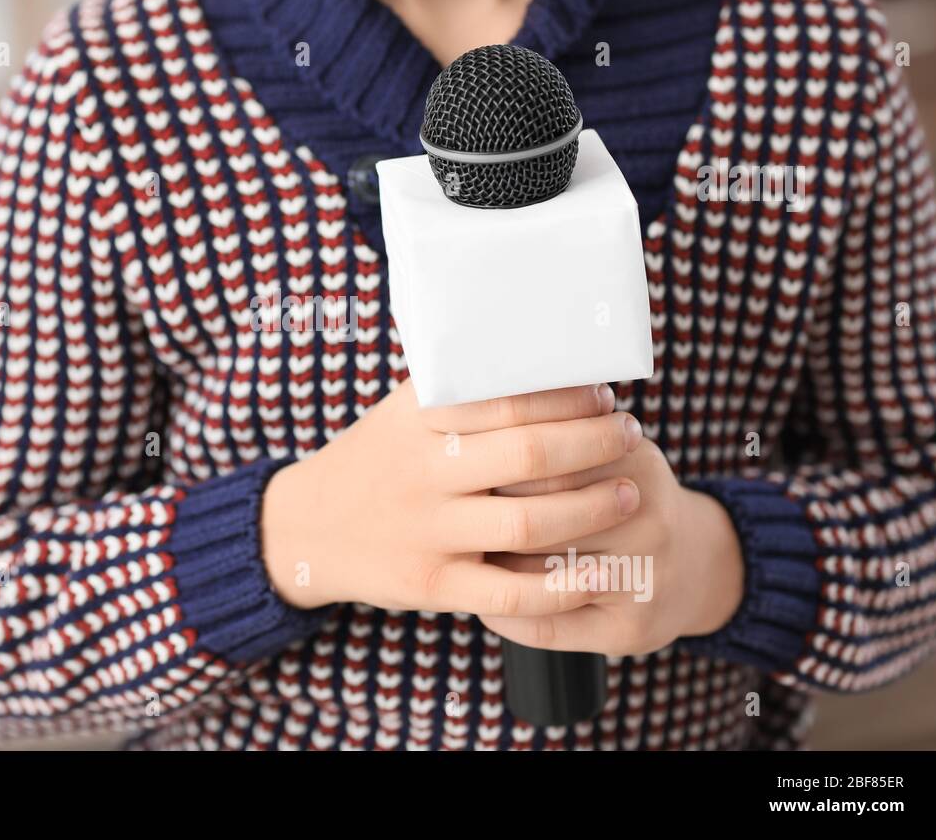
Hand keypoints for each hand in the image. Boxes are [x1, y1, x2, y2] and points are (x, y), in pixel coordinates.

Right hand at [261, 379, 640, 618]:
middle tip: (629, 435)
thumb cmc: (376, 460)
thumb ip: (458, 385)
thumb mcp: (401, 411)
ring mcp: (427, 532)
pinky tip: (600, 569)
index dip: (569, 397)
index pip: (510, 400)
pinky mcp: (432, 585)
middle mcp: (422, 473)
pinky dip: (563, 585)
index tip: (603, 394)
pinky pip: (510, 594)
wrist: (306, 528)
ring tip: (629, 492)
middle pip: (530, 455)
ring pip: (529, 524)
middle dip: (596, 444)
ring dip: (593, 508)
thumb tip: (532, 341)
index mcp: (418, 420)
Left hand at [482, 438, 744, 655]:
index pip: (542, 460)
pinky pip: (548, 627)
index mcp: (634, 464)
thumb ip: (558, 430)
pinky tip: (485, 602)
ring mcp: (644, 578)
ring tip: (464, 557)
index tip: (460, 468)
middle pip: (538, 519)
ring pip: (539, 576)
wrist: (697, 564)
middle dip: (487, 518)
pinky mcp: (631, 629)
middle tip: (452, 516)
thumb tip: (479, 414)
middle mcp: (646, 520)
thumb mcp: (610, 451)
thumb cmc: (627, 497)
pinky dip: (506, 616)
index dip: (492, 468)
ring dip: (491, 569)